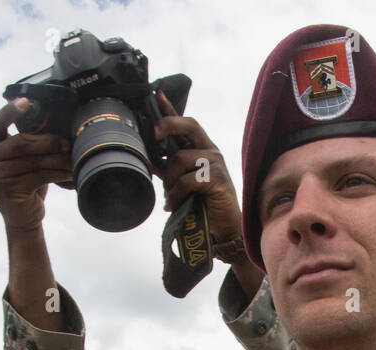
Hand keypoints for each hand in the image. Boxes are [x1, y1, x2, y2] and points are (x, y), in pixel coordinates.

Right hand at [0, 98, 72, 234]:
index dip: (11, 111)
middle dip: (49, 141)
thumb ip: (32, 143)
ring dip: (58, 159)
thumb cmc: (28, 185)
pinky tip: (69, 173)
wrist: (23, 218)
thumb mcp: (27, 161)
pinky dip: (58, 173)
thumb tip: (59, 124)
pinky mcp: (9, 189)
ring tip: (73, 159)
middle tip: (68, 143)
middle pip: (23, 142)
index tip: (26, 101)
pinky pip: (39, 176)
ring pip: (34, 160)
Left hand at [153, 93, 242, 246]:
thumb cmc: (204, 205)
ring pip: (179, 159)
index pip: (185, 124)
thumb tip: (152, 160)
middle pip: (188, 125)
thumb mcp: (184, 183)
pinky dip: (176, 194)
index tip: (157, 94)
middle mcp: (210, 151)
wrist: (224, 229)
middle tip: (154, 133)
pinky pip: (186, 180)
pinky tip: (174, 205)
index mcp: (202, 149)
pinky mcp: (217, 179)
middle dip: (168, 125)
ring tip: (170, 197)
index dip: (171, 109)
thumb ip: (171, 169)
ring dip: (169, 180)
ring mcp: (215, 163)